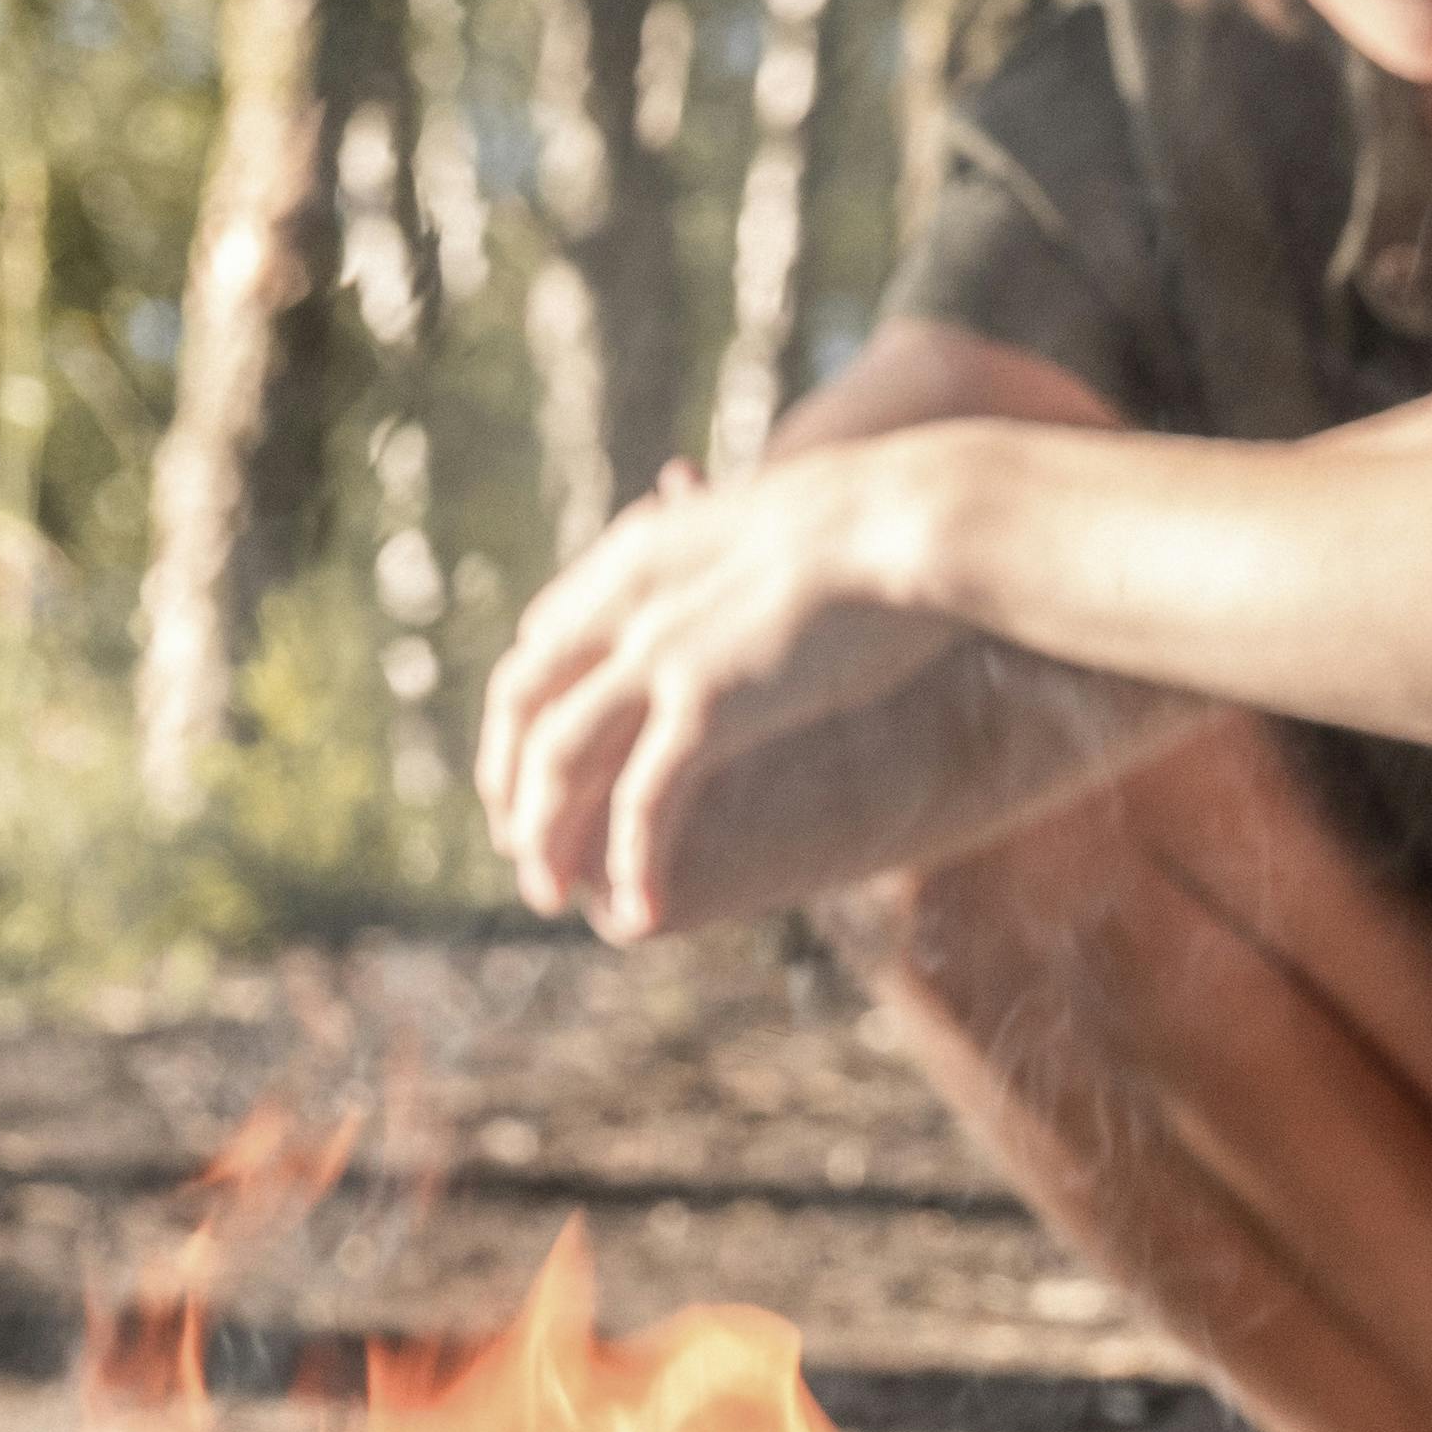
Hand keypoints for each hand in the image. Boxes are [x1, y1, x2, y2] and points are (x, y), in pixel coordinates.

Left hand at [479, 444, 960, 940]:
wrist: (921, 516)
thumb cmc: (882, 516)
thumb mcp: (779, 523)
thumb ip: (726, 548)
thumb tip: (711, 535)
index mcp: (639, 554)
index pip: (544, 638)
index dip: (529, 709)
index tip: (529, 764)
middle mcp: (626, 600)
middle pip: (525, 703)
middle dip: (510, 782)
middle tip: (519, 847)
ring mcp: (657, 651)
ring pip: (560, 760)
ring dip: (546, 837)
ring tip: (550, 897)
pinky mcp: (704, 703)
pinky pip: (643, 804)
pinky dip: (632, 864)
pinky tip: (639, 915)